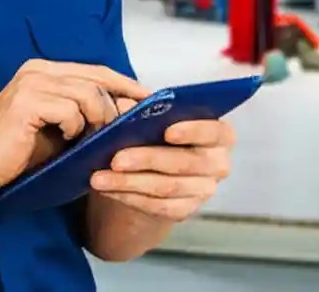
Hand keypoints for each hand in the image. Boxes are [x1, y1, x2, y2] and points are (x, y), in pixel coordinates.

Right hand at [0, 59, 149, 193]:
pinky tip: (64, 140)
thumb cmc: (18, 151)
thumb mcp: (60, 128)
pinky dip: (74, 128)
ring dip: (95, 120)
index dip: (125, 83)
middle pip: (97, 79)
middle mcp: (38, 69)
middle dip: (114, 107)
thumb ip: (86, 114)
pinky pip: (71, 110)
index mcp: (45, 71)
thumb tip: (127, 112)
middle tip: (119, 131)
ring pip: (88, 94)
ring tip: (88, 139)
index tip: (148, 99)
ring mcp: (32, 82)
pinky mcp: (27, 101)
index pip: (97, 70)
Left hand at [88, 116, 235, 222]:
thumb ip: (143, 111)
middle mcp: (218, 164)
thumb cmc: (157, 137)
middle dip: (147, 159)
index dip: (194, 130)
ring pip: (166, 187)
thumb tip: (125, 106)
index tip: (167, 131)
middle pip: (186, 162)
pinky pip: (157, 206)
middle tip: (115, 159)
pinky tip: (108, 189)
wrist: (154, 174)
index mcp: (219, 134)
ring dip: (129, 182)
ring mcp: (203, 191)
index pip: (216, 131)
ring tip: (99, 178)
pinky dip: (129, 197)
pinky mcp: (185, 211)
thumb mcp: (152, 120)